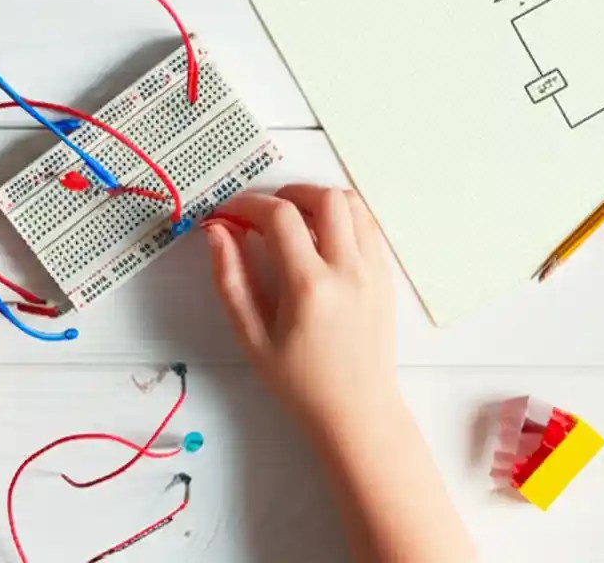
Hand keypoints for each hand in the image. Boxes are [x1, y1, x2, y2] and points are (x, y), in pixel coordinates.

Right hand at [204, 185, 396, 429]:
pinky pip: (369, 227)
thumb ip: (230, 280)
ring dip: (320, 200)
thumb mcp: (251, 337)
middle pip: (325, 197)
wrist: (356, 411)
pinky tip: (324, 239)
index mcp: (309, 286)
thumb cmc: (299, 382)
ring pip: (353, 204)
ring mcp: (373, 271)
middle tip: (266, 213)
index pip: (280, 216)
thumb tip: (217, 233)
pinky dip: (344, 218)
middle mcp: (348, 270)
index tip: (232, 212)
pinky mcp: (387, 277)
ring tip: (297, 221)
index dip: (249, 204)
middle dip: (289, 193)